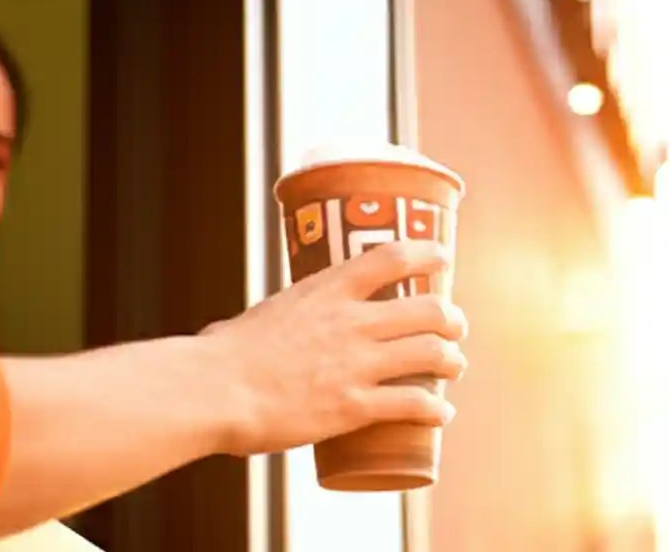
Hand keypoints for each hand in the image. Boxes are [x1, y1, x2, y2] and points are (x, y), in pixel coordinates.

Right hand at [202, 240, 467, 455]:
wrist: (214, 391)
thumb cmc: (224, 353)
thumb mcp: (266, 314)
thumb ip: (282, 318)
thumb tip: (258, 328)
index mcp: (328, 289)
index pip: (393, 257)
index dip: (427, 254)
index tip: (443, 258)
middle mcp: (352, 321)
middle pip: (428, 309)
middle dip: (452, 318)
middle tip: (455, 326)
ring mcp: (357, 364)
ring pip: (431, 354)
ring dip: (452, 360)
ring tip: (454, 366)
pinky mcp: (355, 405)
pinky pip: (413, 404)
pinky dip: (436, 409)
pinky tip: (443, 415)